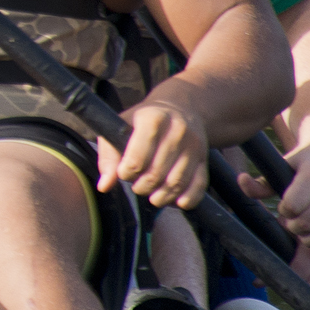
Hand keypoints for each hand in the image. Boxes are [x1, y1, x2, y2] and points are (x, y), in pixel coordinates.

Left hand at [96, 92, 206, 207]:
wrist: (180, 109)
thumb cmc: (142, 123)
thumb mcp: (120, 130)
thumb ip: (108, 157)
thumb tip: (104, 186)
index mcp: (153, 119)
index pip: (136, 160)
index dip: (126, 174)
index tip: (124, 172)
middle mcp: (177, 131)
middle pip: (155, 175)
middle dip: (141, 187)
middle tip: (137, 185)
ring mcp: (194, 145)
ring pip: (176, 184)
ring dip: (161, 197)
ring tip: (152, 194)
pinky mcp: (204, 159)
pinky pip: (198, 187)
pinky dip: (185, 200)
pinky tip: (174, 200)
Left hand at [238, 129, 309, 304]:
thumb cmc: (302, 161)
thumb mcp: (282, 165)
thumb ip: (262, 182)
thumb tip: (240, 180)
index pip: (294, 204)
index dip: (285, 210)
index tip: (284, 208)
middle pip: (309, 221)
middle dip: (294, 227)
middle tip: (291, 223)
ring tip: (302, 234)